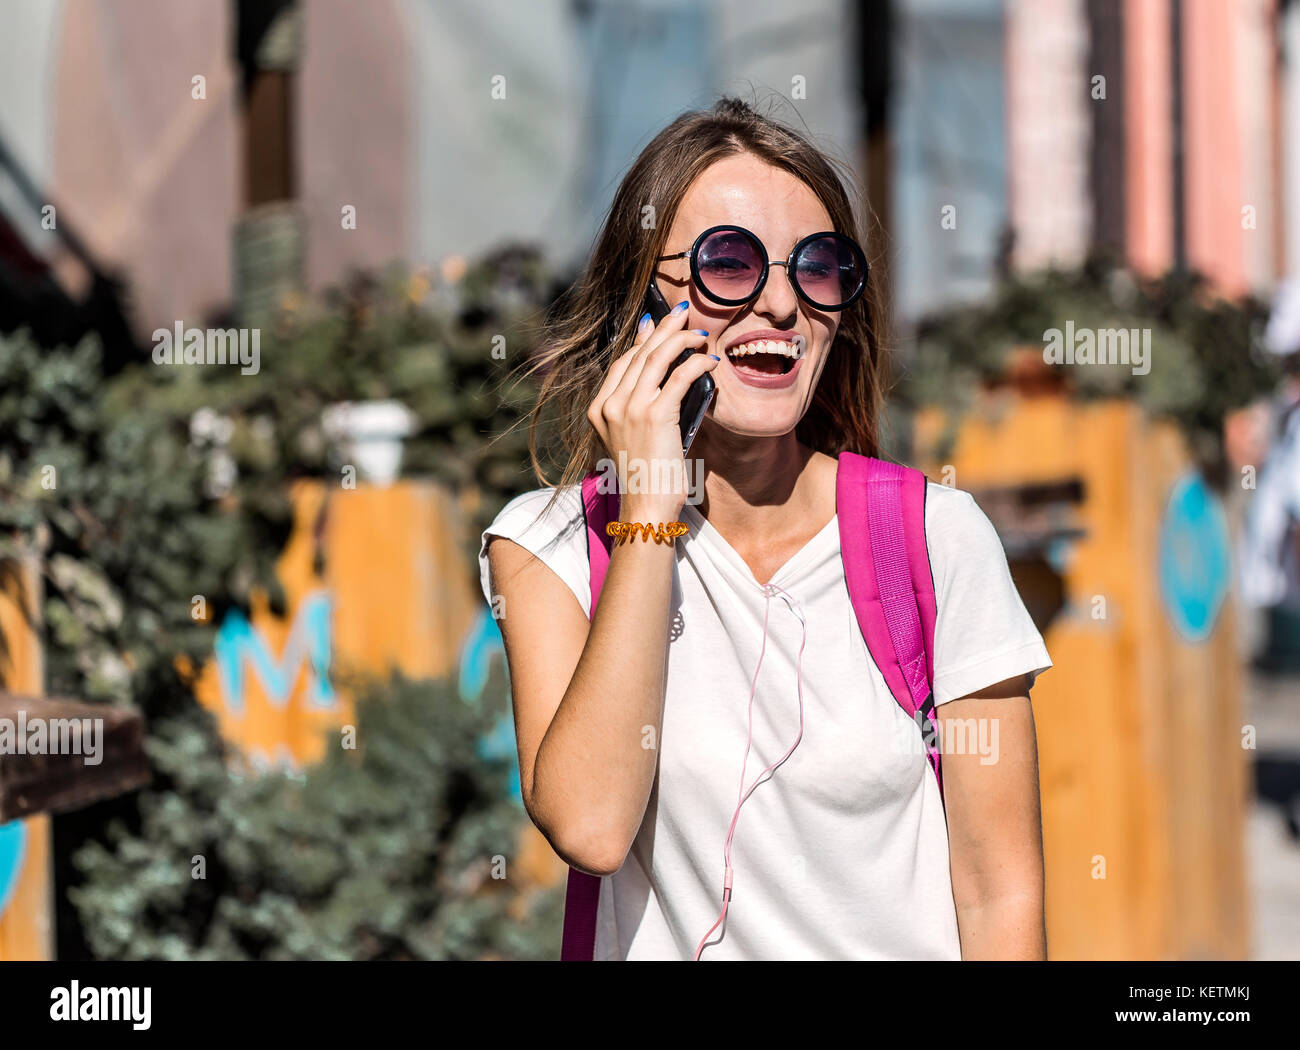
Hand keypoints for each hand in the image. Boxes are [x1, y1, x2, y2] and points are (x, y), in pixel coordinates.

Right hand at [586, 300, 718, 519]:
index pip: (621, 364)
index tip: (656, 324)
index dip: (641, 340)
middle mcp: (610, 405)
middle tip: (682, 315)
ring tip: (699, 334)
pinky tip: (709, 361)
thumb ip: (640, 410)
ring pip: (656, 359)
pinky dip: (696, 364)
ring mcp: (629, 409)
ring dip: (680, 340)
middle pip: (638, 355)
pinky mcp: (655, 416)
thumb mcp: (633, 438)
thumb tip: (666, 382)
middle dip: (663, 330)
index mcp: (599, 410)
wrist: (646, 506)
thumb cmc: (646, 478)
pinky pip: (679, 377)